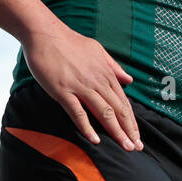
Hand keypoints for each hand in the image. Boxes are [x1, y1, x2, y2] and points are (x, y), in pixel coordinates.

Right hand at [21, 26, 142, 150]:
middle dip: (129, 130)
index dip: (131, 121)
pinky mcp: (63, 90)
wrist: (44, 33)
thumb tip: (129, 79)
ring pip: (103, 112)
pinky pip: (77, 112)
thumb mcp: (97, 50)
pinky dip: (87, 127)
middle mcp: (96, 81)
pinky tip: (94, 140)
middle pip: (117, 110)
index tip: (137, 136)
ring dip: (116, 131)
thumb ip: (113, 66)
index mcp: (105, 73)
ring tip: (125, 147)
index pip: (123, 101)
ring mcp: (80, 86)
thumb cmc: (68, 41)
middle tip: (137, 147)